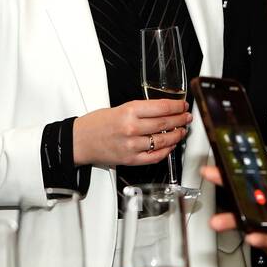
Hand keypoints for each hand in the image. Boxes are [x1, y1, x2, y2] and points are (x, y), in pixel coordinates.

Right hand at [73, 99, 191, 167]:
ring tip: (181, 131)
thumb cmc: (96, 124)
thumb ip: (141, 110)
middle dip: (180, 120)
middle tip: (186, 118)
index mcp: (129, 111)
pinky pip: (155, 157)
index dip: (177, 107)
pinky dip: (166, 151)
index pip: (162, 107)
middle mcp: (132, 128)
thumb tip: (163, 110)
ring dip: (176, 135)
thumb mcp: (119, 108)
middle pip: (165, 123)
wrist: (80, 141)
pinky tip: (170, 146)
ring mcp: (132, 146)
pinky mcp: (131, 160)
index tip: (183, 106)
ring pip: (163, 141)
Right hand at [203, 164, 266, 266]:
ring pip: (244, 219)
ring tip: (219, 220)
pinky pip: (260, 239)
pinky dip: (256, 237)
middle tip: (211, 174)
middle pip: (243, 192)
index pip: (258, 172)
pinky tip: (253, 235)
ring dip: (230, 219)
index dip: (242, 163)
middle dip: (224, 183)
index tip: (229, 156)